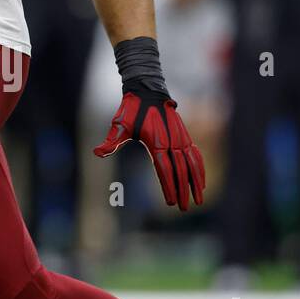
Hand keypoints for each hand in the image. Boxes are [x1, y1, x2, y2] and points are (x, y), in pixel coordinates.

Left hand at [94, 86, 204, 210]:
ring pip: (192, 163)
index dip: (168, 186)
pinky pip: (195, 154)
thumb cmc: (131, 110)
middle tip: (184, 209)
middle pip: (180, 170)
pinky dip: (199, 168)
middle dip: (183, 191)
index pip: (164, 169)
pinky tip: (202, 182)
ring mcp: (181, 137)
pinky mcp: (185, 135)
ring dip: (197, 182)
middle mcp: (172, 140)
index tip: (170, 202)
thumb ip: (112, 142)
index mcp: (156, 141)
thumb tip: (97, 153)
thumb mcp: (119, 125)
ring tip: (199, 200)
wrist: (147, 90)